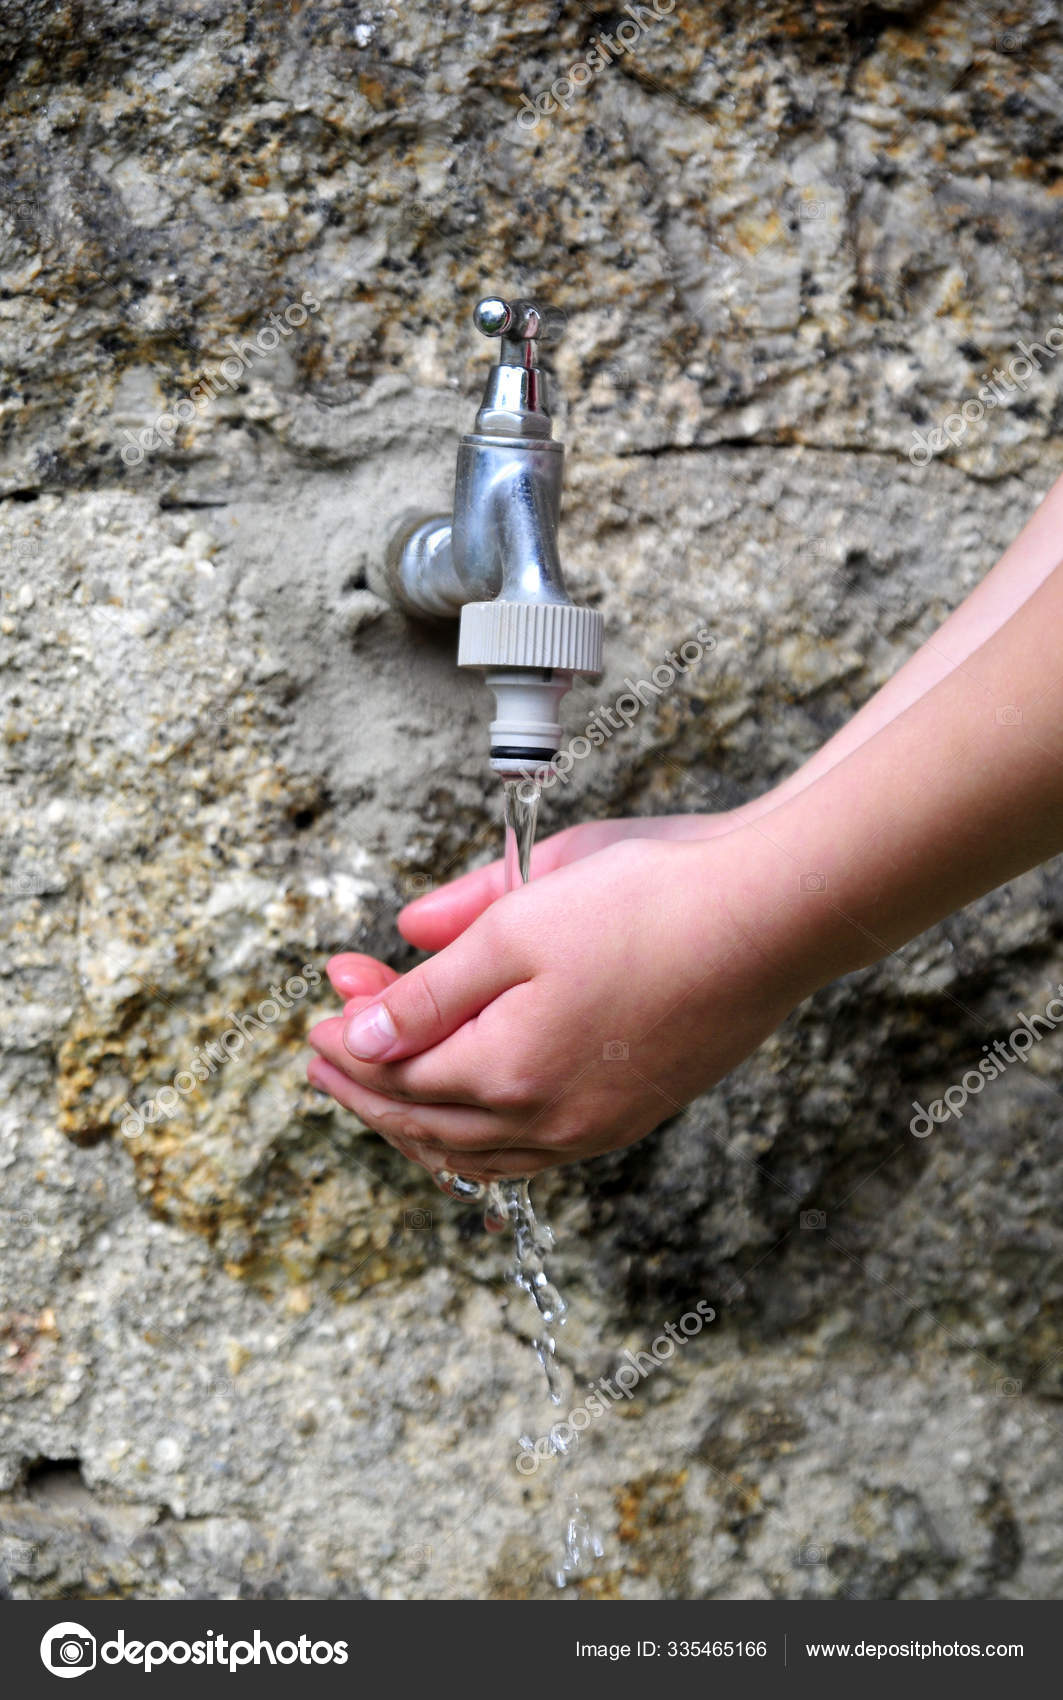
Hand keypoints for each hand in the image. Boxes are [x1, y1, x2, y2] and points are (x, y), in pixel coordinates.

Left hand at [306, 826, 815, 1179]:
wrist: (768, 919)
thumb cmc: (645, 904)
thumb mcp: (515, 923)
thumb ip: (433, 983)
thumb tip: (361, 1027)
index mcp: (506, 1069)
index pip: (396, 1073)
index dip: (345, 1047)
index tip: (310, 1020)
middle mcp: (547, 1119)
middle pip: (427, 1121)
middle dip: (366, 1088)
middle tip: (322, 1060)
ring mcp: (594, 1125)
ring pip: (478, 1153)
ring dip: (418, 1124)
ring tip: (381, 1099)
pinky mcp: (631, 1115)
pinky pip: (530, 1156)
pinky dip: (480, 1145)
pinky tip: (472, 1126)